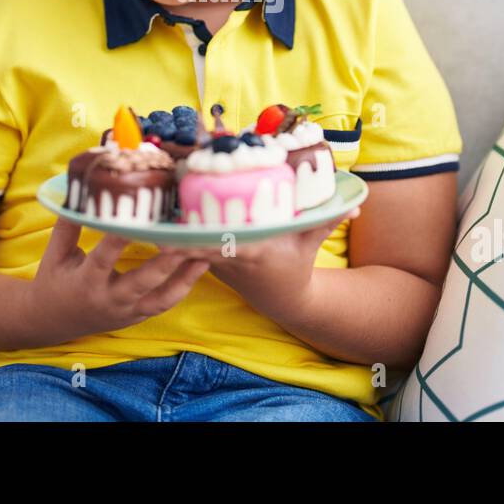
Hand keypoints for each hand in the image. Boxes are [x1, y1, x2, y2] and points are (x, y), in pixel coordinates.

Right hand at [31, 215, 209, 343]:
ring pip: (160, 298)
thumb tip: (80, 188)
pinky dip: (183, 286)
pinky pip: (164, 303)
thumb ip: (68, 223)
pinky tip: (199, 265)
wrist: (52, 321)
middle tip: (183, 240)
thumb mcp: (56, 253)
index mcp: (85, 282)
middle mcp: (108, 299)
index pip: (104, 258)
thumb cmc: (53, 280)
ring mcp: (126, 310)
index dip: (120, 239)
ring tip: (203, 253)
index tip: (136, 219)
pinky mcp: (137, 316)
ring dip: (184, 277)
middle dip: (164, 262)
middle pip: (140, 282)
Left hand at [161, 207, 359, 321]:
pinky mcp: (209, 262)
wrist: (283, 299)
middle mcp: (231, 257)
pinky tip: (152, 219)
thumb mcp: (312, 242)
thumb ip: (328, 220)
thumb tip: (357, 204)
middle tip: (152, 216)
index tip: (178, 231)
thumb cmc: (296, 265)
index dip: (200, 238)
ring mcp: (217, 262)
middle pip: (199, 241)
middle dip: (176, 231)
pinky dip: (174, 235)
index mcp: (253, 252)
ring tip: (145, 214)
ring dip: (170, 232)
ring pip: (189, 243)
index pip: (224, 244)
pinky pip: (189, 245)